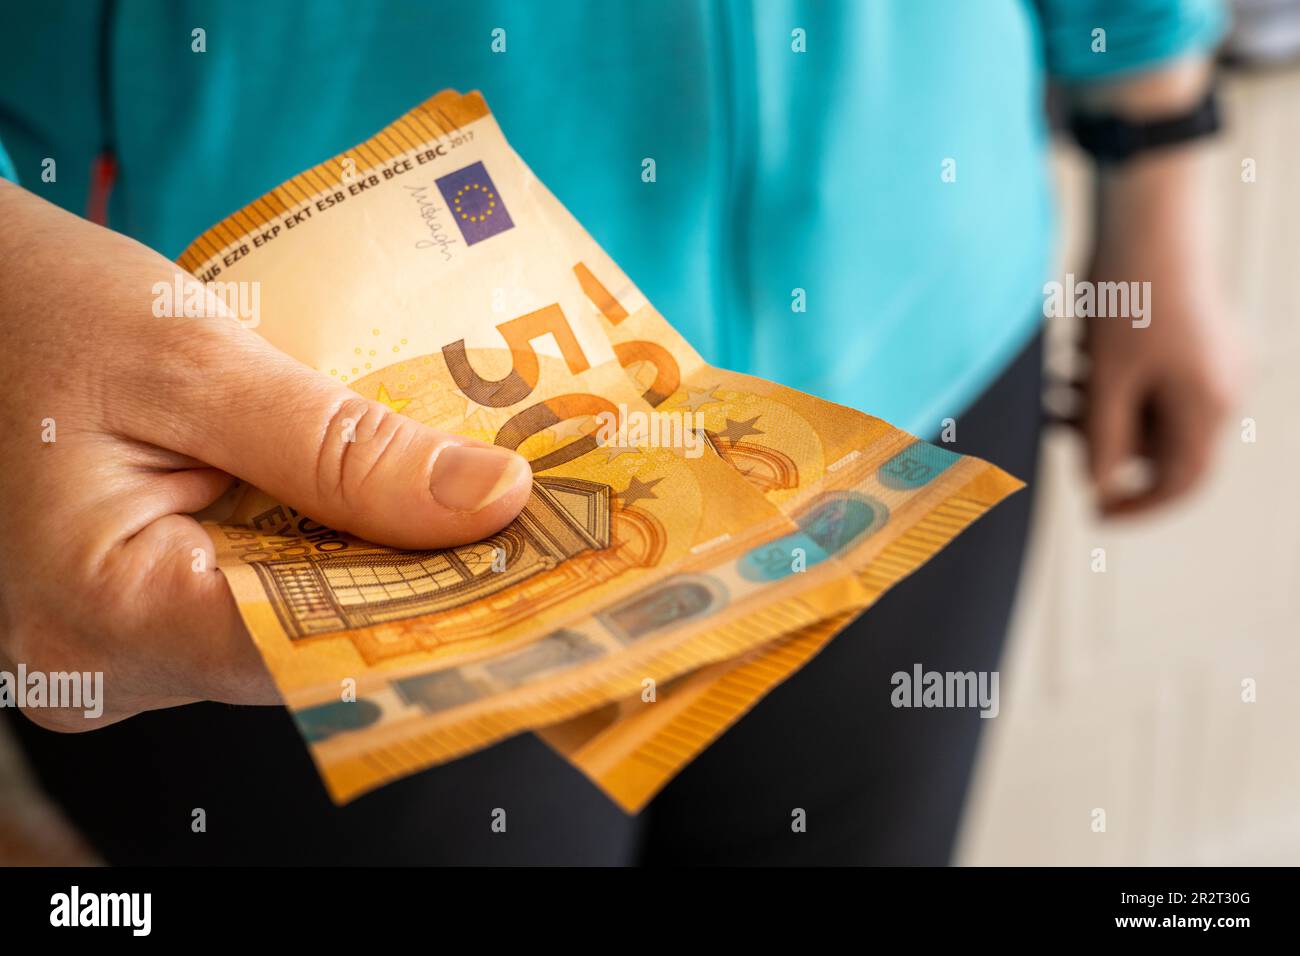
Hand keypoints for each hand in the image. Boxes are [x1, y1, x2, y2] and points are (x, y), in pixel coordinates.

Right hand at [0, 181, 532, 729]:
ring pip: (292, 630)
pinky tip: (374, 502)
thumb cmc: (39, 312)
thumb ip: (342, 447)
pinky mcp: (137, 623)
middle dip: (419, 581)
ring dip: (375, 565)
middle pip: (311, 649)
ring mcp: (116, 655)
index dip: (438, 609)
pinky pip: (258, 607)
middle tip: (525, 516)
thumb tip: (491, 500)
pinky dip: (320, 557)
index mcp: (101, 612)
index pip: (314, 652)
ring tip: (460, 497)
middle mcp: (103, 668)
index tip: (539, 560)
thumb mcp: (194, 359)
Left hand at [1082, 151, 1242, 517]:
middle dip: (1105, 438)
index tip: (1095, 514)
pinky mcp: (1197, 332)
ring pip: (1153, 405)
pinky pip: (1156, 376)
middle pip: (1162, 441)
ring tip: (1055, 387)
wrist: (1146, 214)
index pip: (1181, 480)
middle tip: (1055, 421)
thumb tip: (1099, 485)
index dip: (1138, 505)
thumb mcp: (1105, 380)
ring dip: (1103, 406)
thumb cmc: (1127, 297)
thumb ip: (1103, 440)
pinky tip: (1077, 357)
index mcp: (1210, 403)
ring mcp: (1216, 356)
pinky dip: (1117, 378)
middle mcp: (1224, 384)